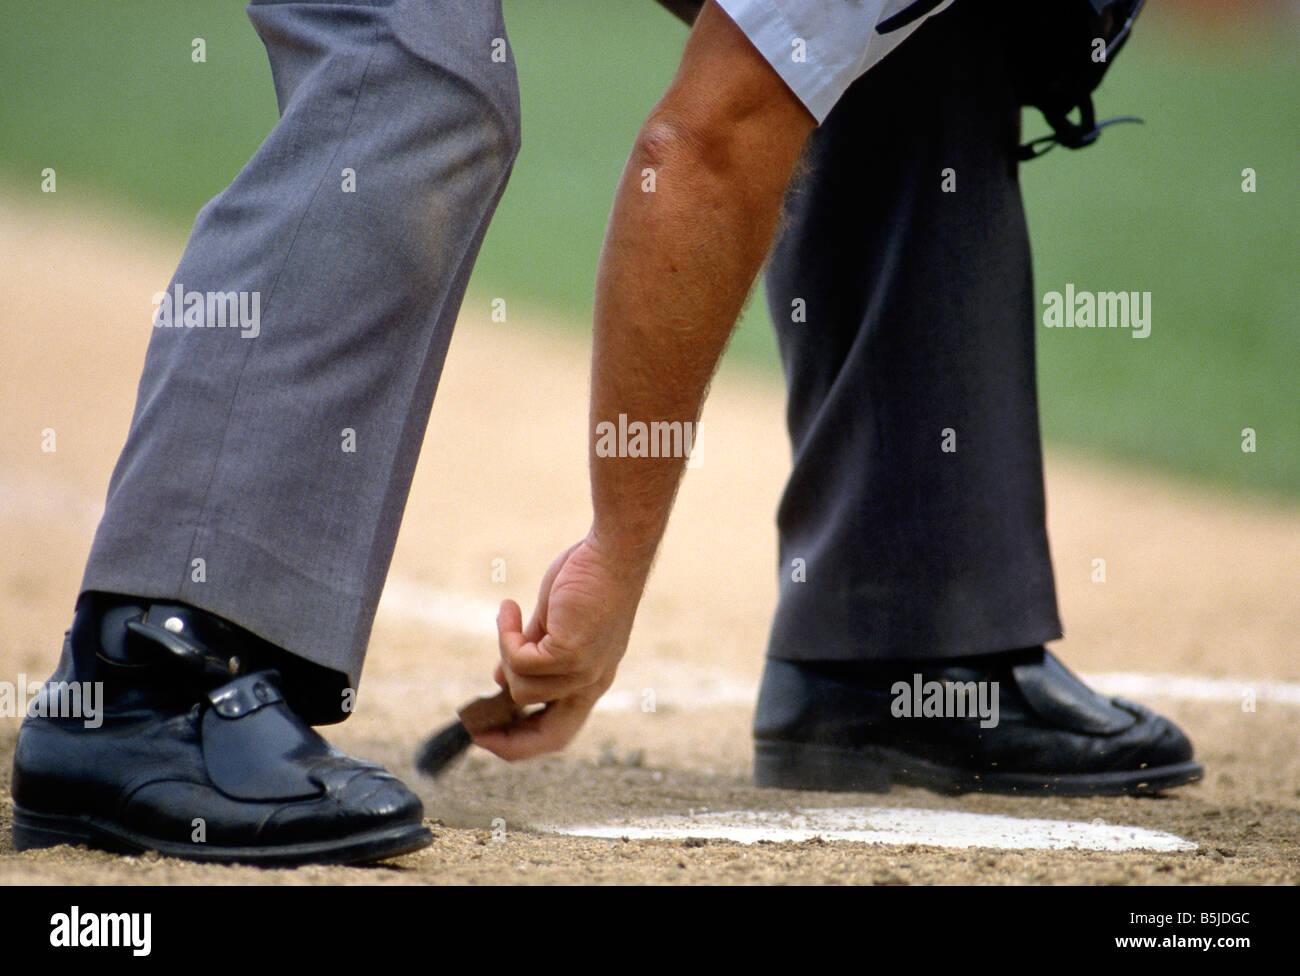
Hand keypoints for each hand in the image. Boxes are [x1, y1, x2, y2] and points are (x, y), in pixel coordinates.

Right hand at [471, 533, 646, 759]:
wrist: (613, 553)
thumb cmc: (589, 581)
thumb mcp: (556, 628)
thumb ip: (533, 655)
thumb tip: (499, 682)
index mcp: (591, 681)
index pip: (560, 732)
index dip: (522, 742)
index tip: (487, 735)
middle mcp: (592, 684)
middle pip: (550, 737)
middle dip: (508, 741)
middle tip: (475, 726)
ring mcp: (583, 672)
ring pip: (521, 689)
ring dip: (504, 654)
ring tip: (508, 616)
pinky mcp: (571, 653)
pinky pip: (520, 662)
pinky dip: (506, 636)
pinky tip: (509, 608)